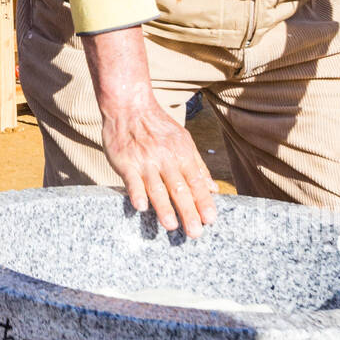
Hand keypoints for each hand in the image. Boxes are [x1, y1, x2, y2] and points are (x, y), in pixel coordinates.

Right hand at [83, 25, 216, 236]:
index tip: (211, 220)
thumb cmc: (157, 126)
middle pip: (179, 189)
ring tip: (172, 226)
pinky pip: (132, 180)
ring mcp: (145, 161)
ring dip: (164, 208)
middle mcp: (166, 159)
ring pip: (157, 188)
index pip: (196, 182)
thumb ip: (197, 165)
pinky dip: (137, 193)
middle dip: (189, 212)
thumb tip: (213, 188)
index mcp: (182, 154)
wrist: (129, 106)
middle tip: (195, 233)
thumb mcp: (182, 140)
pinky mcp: (126, 162)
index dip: (204, 202)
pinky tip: (141, 207)